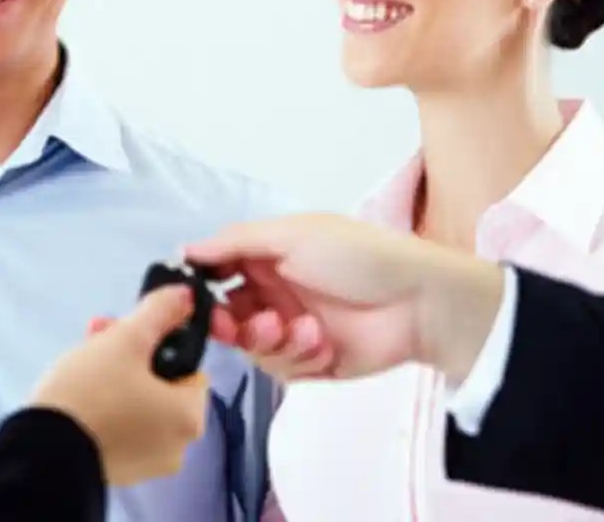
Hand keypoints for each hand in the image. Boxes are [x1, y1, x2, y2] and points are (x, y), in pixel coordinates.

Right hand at [31, 287, 209, 486]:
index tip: (127, 333)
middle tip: (98, 339)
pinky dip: (108, 409)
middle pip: (162, 386)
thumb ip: (159, 312)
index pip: (190, 369)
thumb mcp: (125, 341)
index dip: (161, 344)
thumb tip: (186, 294)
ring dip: (118, 378)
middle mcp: (177, 447)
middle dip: (132, 356)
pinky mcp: (119, 471)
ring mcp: (146, 464)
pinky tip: (80, 394)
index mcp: (189, 417)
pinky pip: (122, 429)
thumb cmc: (91, 392)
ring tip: (82, 361)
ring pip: (140, 406)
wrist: (42, 453)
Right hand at [184, 213, 505, 383]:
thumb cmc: (358, 256)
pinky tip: (322, 342)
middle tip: (238, 326)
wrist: (419, 302)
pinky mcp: (312, 363)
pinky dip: (298, 356)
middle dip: (231, 324)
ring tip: (301, 328)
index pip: (219, 275)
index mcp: (269, 258)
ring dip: (270, 340)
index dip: (204, 289)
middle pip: (229, 318)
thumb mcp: (293, 234)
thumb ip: (234, 243)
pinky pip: (281, 370)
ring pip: (252, 348)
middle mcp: (276, 293)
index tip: (194, 299)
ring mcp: (293, 330)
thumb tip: (184, 250)